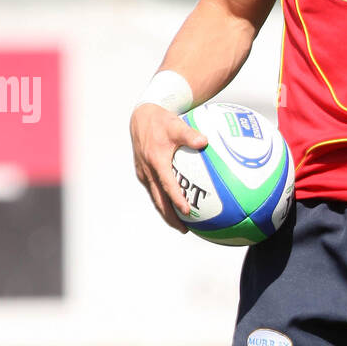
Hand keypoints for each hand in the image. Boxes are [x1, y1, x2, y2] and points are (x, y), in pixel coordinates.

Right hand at [130, 104, 207, 232]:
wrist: (141, 116)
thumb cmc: (161, 120)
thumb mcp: (176, 124)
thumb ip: (190, 135)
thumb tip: (204, 142)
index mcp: (156, 161)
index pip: (167, 185)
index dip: (176, 200)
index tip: (187, 212)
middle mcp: (147, 170)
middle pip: (159, 200)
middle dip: (170, 217)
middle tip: (185, 229)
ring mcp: (143, 172)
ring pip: (155, 198)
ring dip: (166, 212)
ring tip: (181, 225)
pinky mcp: (143, 172)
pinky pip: (154, 190)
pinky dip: (163, 201)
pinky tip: (174, 205)